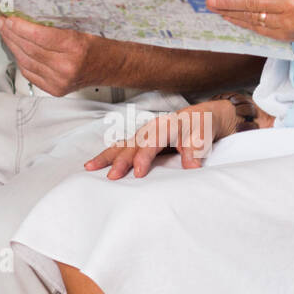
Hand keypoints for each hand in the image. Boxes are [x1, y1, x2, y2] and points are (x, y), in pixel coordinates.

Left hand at [0, 15, 104, 95]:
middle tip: (2, 22)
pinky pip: (30, 73)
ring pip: (26, 61)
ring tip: (5, 33)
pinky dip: (20, 60)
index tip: (10, 17)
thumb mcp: (79, 29)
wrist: (111, 67)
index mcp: (74, 48)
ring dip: (12, 46)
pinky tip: (15, 49)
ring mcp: (59, 81)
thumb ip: (54, 26)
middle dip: (12, 34)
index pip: (39, 36)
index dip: (21, 26)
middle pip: (30, 49)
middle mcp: (66, 67)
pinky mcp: (55, 89)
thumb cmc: (97, 46)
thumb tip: (27, 17)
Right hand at [85, 101, 236, 178]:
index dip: (144, 158)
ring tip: (90, 166)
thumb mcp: (203, 136)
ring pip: (122, 145)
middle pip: (132, 146)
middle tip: (111, 176)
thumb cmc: (201, 126)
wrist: (202, 116)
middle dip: (120, 161)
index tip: (139, 174)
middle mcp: (150, 129)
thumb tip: (192, 166)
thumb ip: (195, 150)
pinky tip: (98, 162)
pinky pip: (122, 146)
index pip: (151, 144)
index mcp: (165, 126)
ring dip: (107, 156)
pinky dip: (109, 154)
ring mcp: (144, 134)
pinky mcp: (141, 140)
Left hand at [206, 0, 293, 51]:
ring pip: (252, 17)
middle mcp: (292, 4)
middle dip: (228, 2)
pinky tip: (231, 18)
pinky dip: (242, 23)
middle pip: (252, 3)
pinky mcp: (285, 36)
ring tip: (215, 8)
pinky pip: (258, 28)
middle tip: (209, 0)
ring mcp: (288, 23)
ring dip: (231, 13)